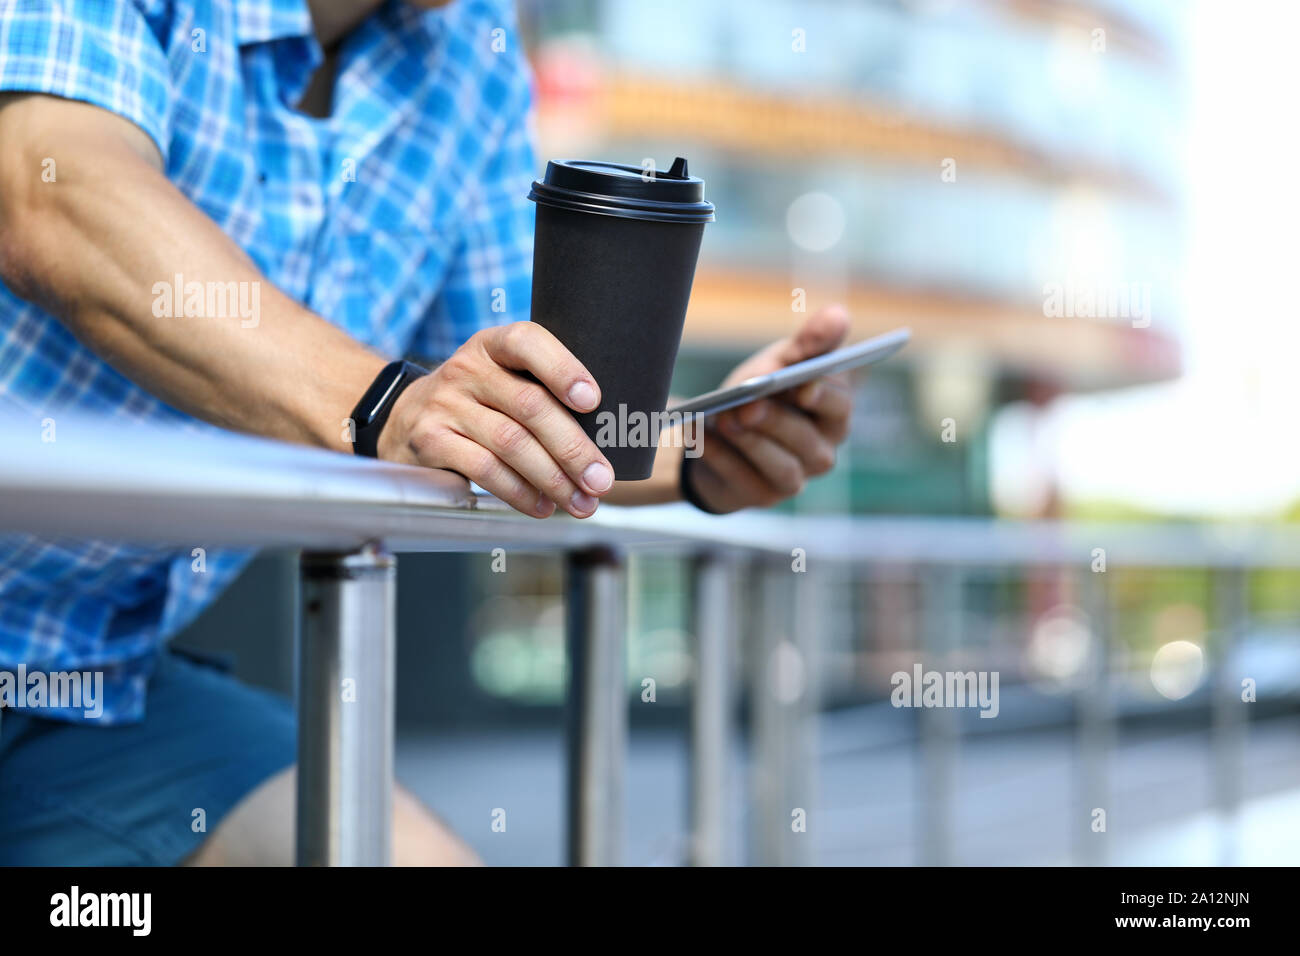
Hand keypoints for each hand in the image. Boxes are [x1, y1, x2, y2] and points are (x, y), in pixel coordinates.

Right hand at [379, 322, 614, 518]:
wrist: (404, 417)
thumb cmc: (480, 401)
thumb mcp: (503, 379)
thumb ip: (544, 391)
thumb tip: (614, 431)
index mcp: (494, 345)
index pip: (527, 342)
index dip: (562, 369)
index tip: (593, 399)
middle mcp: (468, 369)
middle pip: (529, 406)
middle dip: (573, 448)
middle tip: (602, 479)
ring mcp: (446, 405)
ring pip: (511, 444)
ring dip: (553, 479)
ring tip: (582, 502)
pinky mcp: (432, 441)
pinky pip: (485, 470)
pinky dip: (520, 493)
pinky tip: (543, 506)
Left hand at [685, 305, 853, 512]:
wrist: (717, 432)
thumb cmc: (759, 392)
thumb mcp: (779, 362)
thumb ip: (808, 343)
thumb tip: (839, 315)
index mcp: (832, 414)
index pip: (839, 405)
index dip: (824, 397)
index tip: (802, 386)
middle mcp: (821, 451)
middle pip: (808, 439)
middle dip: (777, 420)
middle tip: (748, 405)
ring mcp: (794, 479)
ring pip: (781, 465)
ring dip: (750, 441)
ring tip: (724, 419)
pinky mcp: (762, 496)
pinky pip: (744, 480)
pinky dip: (722, 458)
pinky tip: (702, 436)